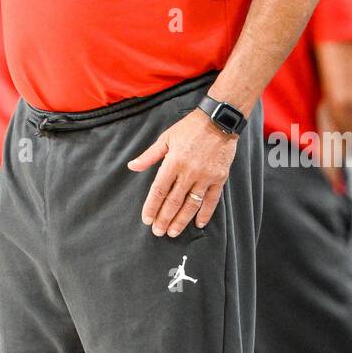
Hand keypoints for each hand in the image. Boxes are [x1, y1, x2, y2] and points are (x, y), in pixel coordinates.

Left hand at [128, 111, 236, 236]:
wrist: (218, 120)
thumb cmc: (189, 128)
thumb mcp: (166, 138)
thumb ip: (149, 156)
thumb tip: (132, 166)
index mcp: (173, 162)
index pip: (159, 190)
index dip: (152, 206)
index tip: (147, 219)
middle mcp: (189, 172)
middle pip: (174, 201)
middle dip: (164, 218)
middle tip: (158, 232)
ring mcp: (205, 176)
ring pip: (191, 204)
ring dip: (181, 220)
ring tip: (173, 232)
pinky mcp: (219, 178)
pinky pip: (212, 200)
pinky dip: (205, 213)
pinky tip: (198, 223)